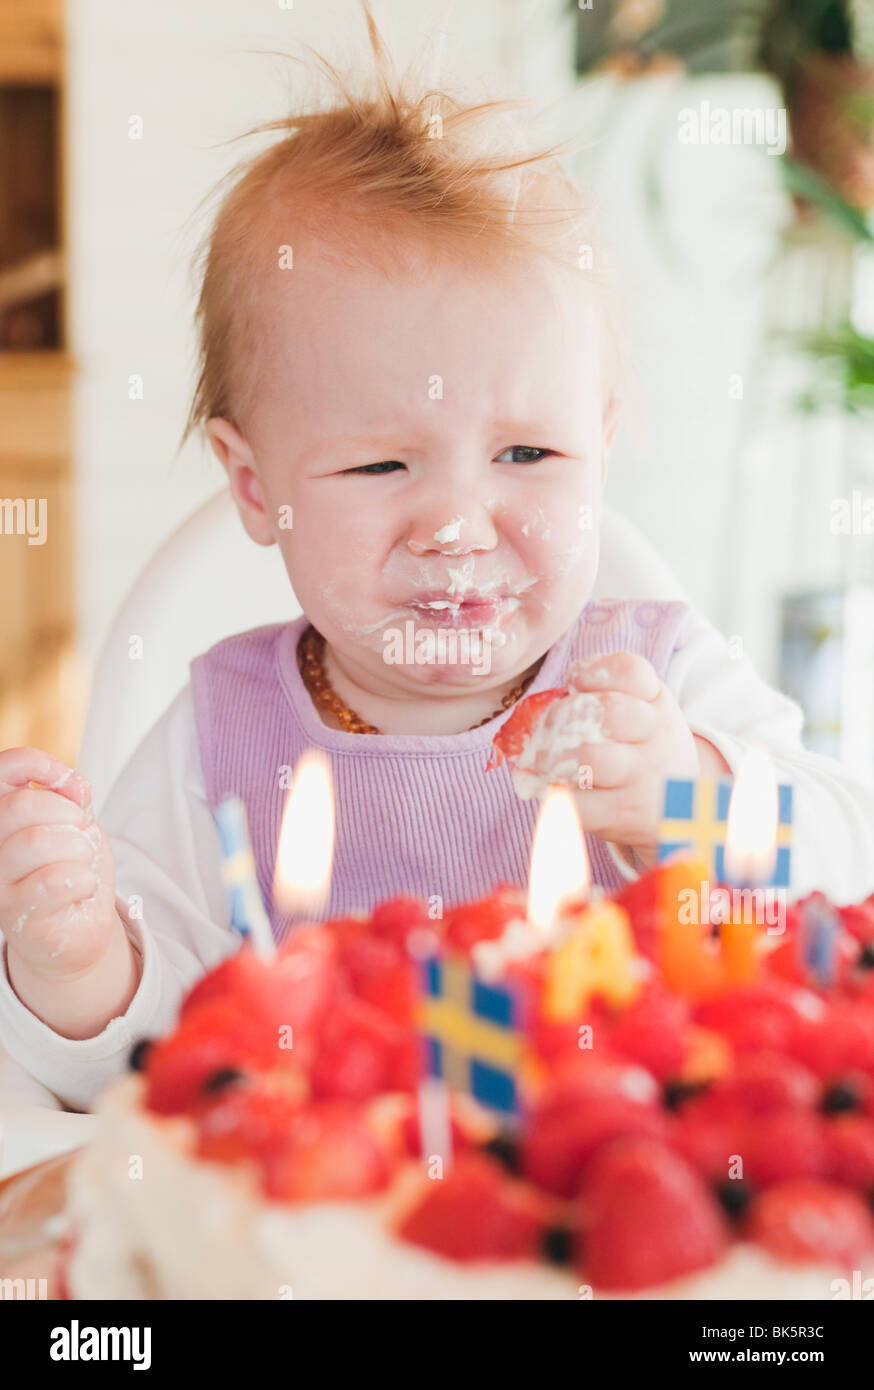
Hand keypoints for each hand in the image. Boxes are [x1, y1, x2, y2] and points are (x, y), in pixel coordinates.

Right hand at [0, 748, 118, 980]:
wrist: (77, 928)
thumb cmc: (72, 870)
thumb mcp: (77, 824)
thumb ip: (72, 799)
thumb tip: (73, 784)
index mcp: (2, 817)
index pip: (3, 770)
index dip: (37, 764)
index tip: (70, 783)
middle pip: (19, 807)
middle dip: (67, 814)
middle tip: (80, 833)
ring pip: (34, 842)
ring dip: (77, 848)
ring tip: (83, 862)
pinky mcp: (15, 916)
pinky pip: (52, 881)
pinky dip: (82, 878)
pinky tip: (83, 885)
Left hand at [557, 652, 702, 864]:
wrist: (681, 808)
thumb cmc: (643, 749)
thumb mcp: (642, 711)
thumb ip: (601, 696)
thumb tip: (539, 711)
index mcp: (655, 701)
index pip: (630, 670)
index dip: (590, 673)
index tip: (574, 684)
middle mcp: (656, 734)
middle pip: (607, 711)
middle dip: (563, 715)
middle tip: (546, 730)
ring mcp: (643, 776)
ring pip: (591, 757)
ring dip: (552, 758)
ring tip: (540, 762)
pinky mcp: (625, 813)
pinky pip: (580, 804)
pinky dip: (555, 796)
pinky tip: (548, 789)